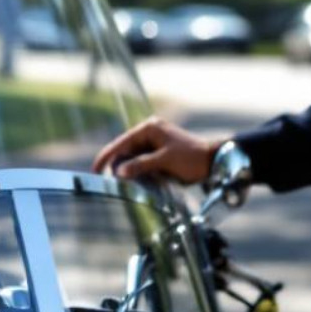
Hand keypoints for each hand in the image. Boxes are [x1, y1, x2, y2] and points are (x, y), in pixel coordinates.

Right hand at [91, 117, 222, 183]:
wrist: (214, 160)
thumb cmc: (191, 158)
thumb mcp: (165, 161)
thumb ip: (141, 165)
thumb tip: (120, 172)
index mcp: (150, 128)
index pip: (122, 142)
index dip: (108, 156)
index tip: (96, 169)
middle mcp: (150, 132)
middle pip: (126, 150)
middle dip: (118, 165)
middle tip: (108, 180)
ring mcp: (155, 142)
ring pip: (134, 157)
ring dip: (128, 170)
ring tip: (121, 183)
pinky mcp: (160, 152)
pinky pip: (143, 162)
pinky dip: (138, 171)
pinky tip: (135, 181)